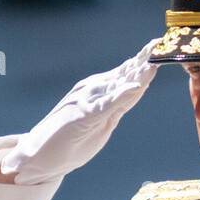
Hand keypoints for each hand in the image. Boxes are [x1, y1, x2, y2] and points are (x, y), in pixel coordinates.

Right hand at [0, 39, 160, 185]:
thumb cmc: (68, 142)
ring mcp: (87, 102)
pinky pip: (106, 105)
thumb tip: (133, 92)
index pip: (127, 79)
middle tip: (160, 42)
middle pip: (124, 76)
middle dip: (143, 61)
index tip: (162, 50)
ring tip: (153, 57)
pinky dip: (121, 95)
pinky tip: (135, 86)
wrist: (37, 156)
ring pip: (117, 85)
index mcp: (99, 95)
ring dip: (136, 72)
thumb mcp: (100, 125)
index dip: (145, 65)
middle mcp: (93, 92)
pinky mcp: (82, 116)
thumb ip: (116, 108)